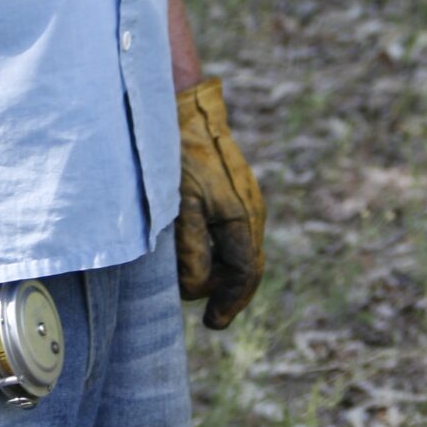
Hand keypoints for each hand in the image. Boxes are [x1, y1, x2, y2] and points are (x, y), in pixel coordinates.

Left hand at [175, 76, 265, 327]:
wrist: (181, 102)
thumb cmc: (176, 152)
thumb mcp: (178, 204)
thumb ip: (190, 250)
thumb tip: (198, 289)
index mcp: (242, 217)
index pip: (245, 274)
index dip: (229, 303)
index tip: (212, 324)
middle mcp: (250, 209)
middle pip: (247, 265)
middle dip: (228, 292)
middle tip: (209, 314)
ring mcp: (244, 196)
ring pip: (241, 248)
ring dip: (223, 271)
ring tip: (198, 285)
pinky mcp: (232, 185)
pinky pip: (233, 229)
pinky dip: (220, 249)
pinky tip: (199, 252)